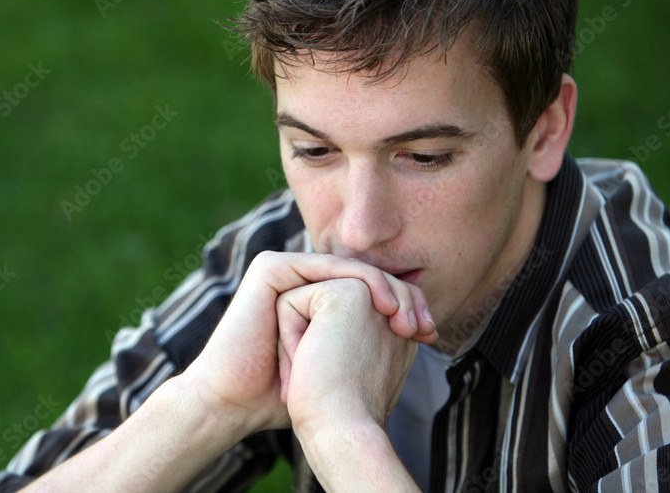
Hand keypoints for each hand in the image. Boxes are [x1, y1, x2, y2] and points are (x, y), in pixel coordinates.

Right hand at [180, 252, 436, 435]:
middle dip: (404, 298)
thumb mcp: (340, 366)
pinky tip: (383, 308)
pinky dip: (359, 282)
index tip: (431, 336)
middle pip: (365, 276)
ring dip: (388, 290)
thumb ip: (368, 342)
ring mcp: (286, 269)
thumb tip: (420, 333)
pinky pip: (326, 266)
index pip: (370, 289)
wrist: (238, 403)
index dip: (406, 306)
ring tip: (409, 321)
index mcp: (315, 296)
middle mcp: (301, 278)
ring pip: (351, 269)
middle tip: (427, 327)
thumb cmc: (286, 394)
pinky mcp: (272, 267)